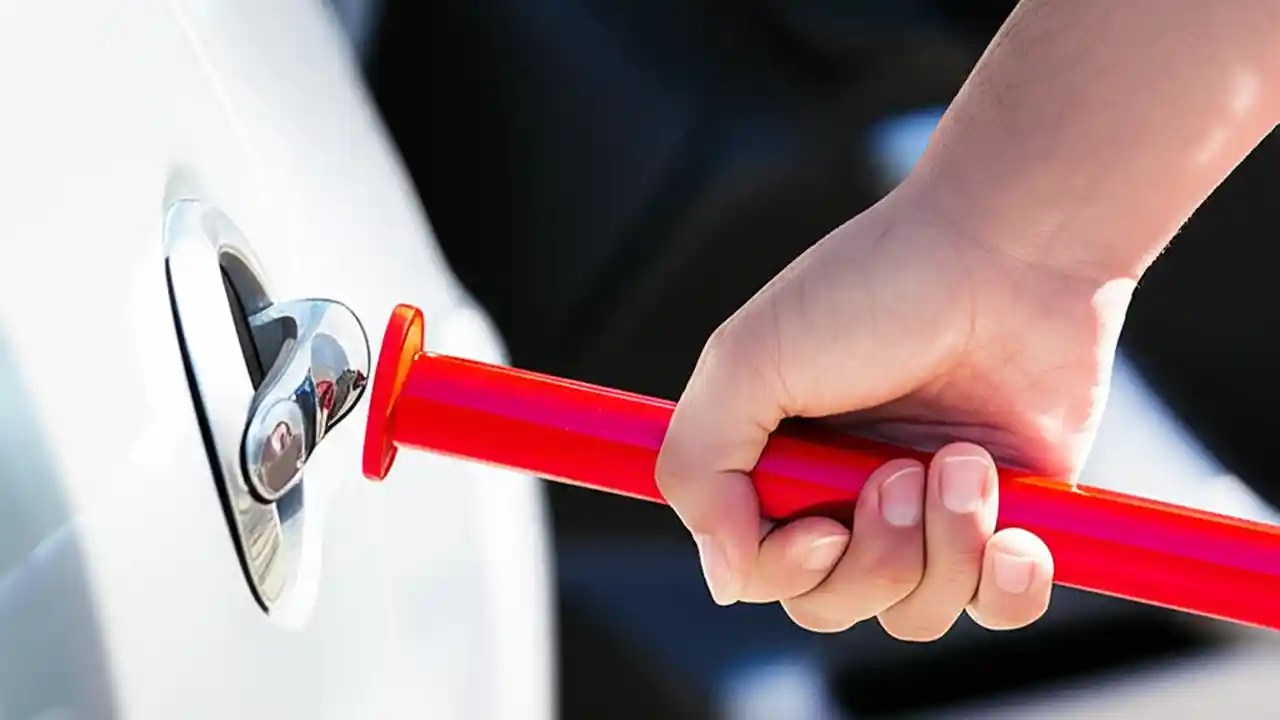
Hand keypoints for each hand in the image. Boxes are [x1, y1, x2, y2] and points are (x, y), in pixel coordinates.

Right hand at [655, 181, 1134, 638]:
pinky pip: (1000, 606)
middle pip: (834, 604)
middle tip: (904, 474)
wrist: (1011, 251)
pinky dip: (1010, 584)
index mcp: (778, 462)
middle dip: (874, 557)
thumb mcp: (747, 360)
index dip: (788, 571)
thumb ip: (699, 466)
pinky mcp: (1012, 517)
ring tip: (968, 460)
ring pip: (917, 611)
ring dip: (947, 547)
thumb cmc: (875, 288)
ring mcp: (931, 512)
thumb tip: (721, 575)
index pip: (759, 572)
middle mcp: (848, 496)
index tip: (824, 525)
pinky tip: (1018, 531)